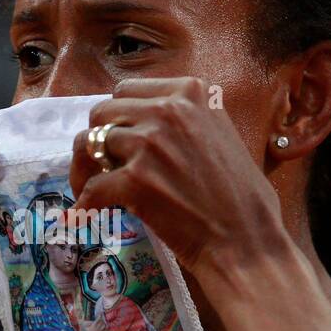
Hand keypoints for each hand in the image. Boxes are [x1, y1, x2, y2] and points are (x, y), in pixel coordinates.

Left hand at [69, 77, 287, 281]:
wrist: (246, 241)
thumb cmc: (241, 198)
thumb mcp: (220, 133)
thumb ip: (185, 120)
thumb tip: (143, 124)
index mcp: (192, 92)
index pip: (127, 90)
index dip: (119, 117)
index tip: (120, 138)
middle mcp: (169, 109)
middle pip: (102, 112)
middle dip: (98, 139)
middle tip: (102, 166)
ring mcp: (150, 143)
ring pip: (88, 143)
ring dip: (84, 168)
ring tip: (89, 189)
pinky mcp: (135, 180)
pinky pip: (91, 188)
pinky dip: (84, 205)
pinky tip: (86, 216)